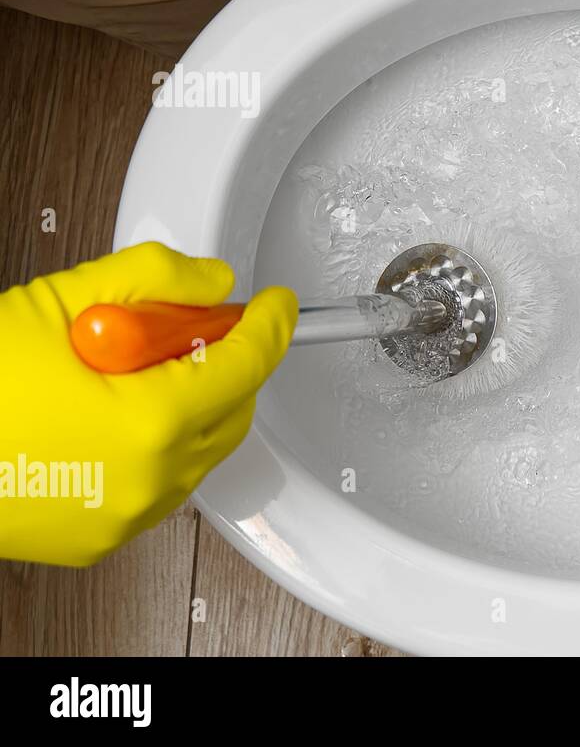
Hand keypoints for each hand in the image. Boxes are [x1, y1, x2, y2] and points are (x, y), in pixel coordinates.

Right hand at [0, 242, 295, 565]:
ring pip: (202, 450)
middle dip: (226, 363)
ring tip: (129, 373)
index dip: (269, 323)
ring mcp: (127, 515)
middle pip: (234, 408)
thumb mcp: (65, 299)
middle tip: (188, 329)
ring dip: (192, 406)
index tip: (275, 304)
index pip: (248, 362)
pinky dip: (158, 448)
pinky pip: (162, 485)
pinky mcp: (101, 538)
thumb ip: (156, 279)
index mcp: (152, 419)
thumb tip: (212, 284)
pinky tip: (110, 417)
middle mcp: (150, 478)